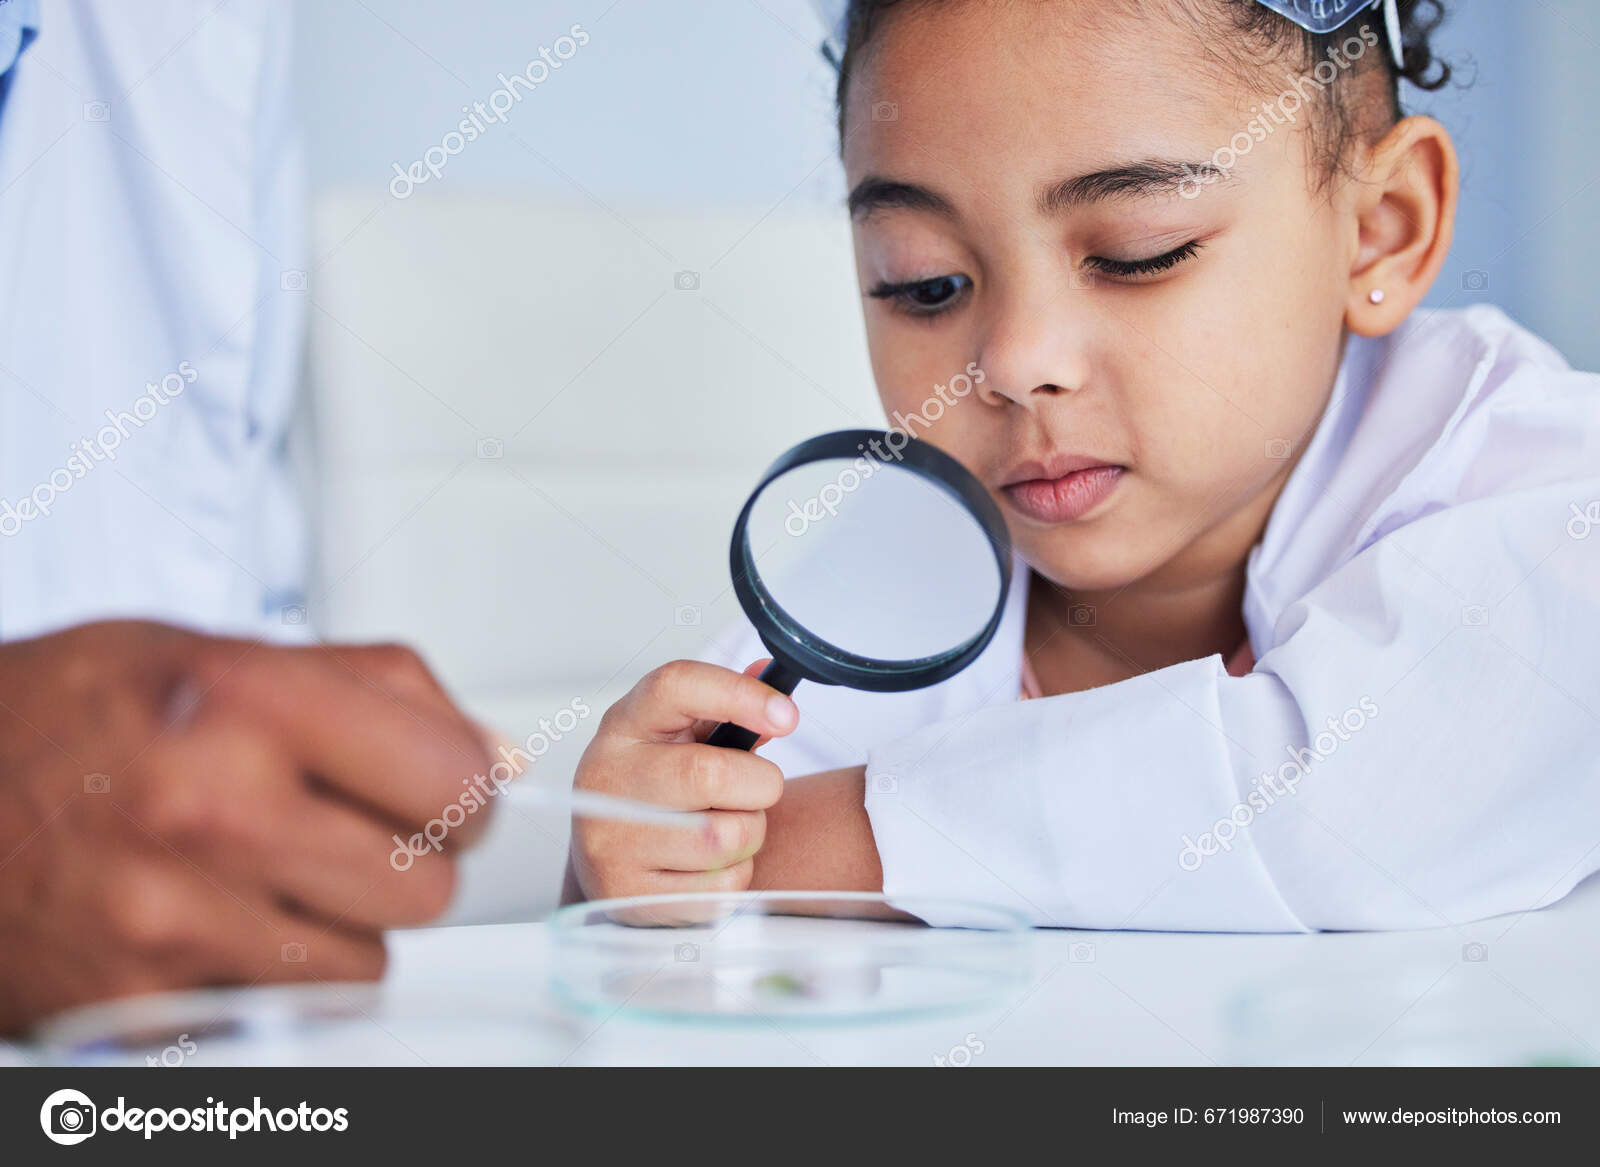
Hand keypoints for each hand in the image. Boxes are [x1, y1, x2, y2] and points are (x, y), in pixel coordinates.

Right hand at [0, 621, 493, 1034]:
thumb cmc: (64, 715)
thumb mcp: (215, 650)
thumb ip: (377, 687)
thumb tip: (496, 755)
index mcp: (243, 700)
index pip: (454, 776)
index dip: (464, 789)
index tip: (441, 792)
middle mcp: (213, 808)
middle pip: (429, 884)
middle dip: (409, 860)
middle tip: (351, 831)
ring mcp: (175, 916)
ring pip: (371, 961)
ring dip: (345, 925)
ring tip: (271, 874)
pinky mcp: (144, 1001)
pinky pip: (291, 1008)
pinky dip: (280, 974)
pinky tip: (223, 920)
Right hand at [568, 659, 796, 911]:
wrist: (608, 854)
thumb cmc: (659, 786)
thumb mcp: (684, 735)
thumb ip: (730, 708)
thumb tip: (771, 682)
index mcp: (624, 725)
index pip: (676, 686)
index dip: (740, 694)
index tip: (786, 715)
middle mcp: (607, 778)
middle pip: (711, 773)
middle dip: (758, 785)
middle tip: (755, 789)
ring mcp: (611, 841)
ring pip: (724, 838)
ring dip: (748, 834)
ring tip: (725, 826)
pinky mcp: (629, 895)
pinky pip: (721, 889)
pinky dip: (734, 876)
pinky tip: (706, 865)